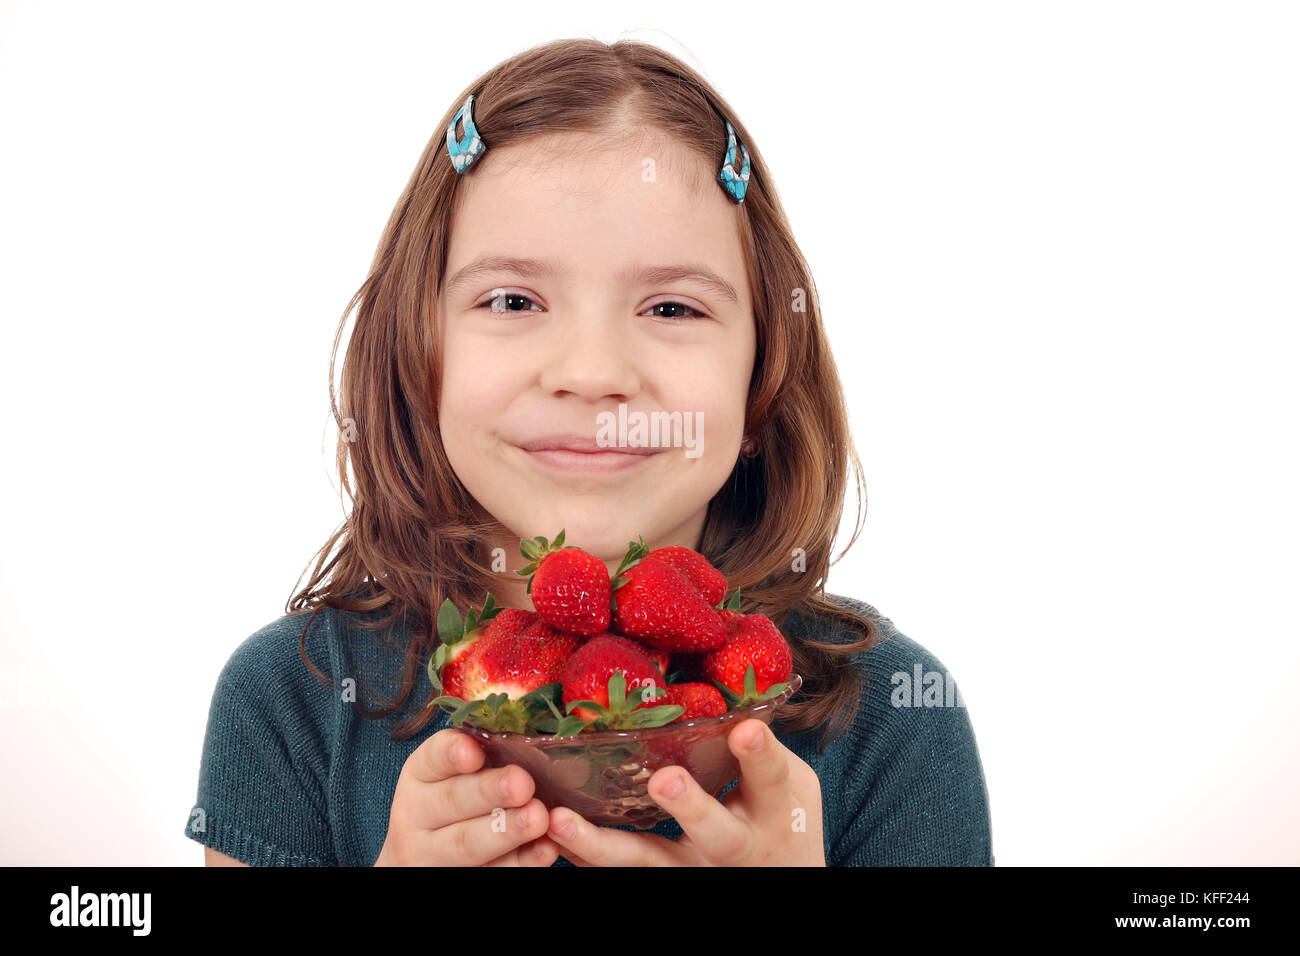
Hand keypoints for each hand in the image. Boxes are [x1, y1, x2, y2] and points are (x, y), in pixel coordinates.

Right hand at [374, 728, 558, 865]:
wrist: (424, 854)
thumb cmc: (452, 800)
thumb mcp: (451, 774)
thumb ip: (482, 756)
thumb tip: (529, 741)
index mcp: (420, 776)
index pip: (433, 759)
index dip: (452, 754)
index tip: (473, 751)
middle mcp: (418, 814)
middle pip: (452, 800)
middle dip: (488, 791)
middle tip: (522, 783)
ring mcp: (434, 853)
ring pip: (467, 842)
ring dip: (506, 830)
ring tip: (538, 817)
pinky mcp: (459, 876)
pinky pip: (492, 871)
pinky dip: (521, 861)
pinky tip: (545, 848)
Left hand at [534, 718, 825, 865]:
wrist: (776, 874)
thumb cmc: (778, 815)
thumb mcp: (784, 781)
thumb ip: (756, 742)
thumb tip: (724, 676)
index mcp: (776, 810)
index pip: (772, 778)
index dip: (760, 754)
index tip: (746, 727)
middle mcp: (737, 846)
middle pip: (716, 834)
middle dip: (690, 808)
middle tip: (664, 780)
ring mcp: (693, 870)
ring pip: (648, 863)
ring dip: (601, 845)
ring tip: (561, 820)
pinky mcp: (661, 878)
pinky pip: (618, 870)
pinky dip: (581, 853)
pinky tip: (546, 832)